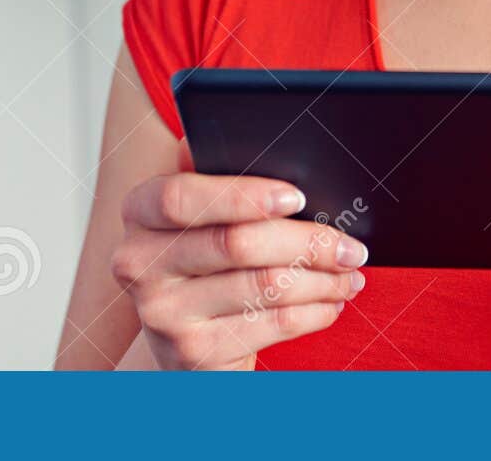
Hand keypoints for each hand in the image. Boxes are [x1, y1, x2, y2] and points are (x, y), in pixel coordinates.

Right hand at [110, 146, 366, 369]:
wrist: (187, 340)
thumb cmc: (207, 259)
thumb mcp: (204, 213)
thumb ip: (221, 172)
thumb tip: (269, 136)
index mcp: (139, 211)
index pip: (181, 197)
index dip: (242, 196)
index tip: (297, 197)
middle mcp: (138, 262)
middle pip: (235, 244)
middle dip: (306, 242)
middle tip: (352, 246)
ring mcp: (162, 314)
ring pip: (262, 286)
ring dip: (320, 279)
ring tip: (350, 273)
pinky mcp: (193, 354)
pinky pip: (270, 325)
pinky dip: (313, 311)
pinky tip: (331, 303)